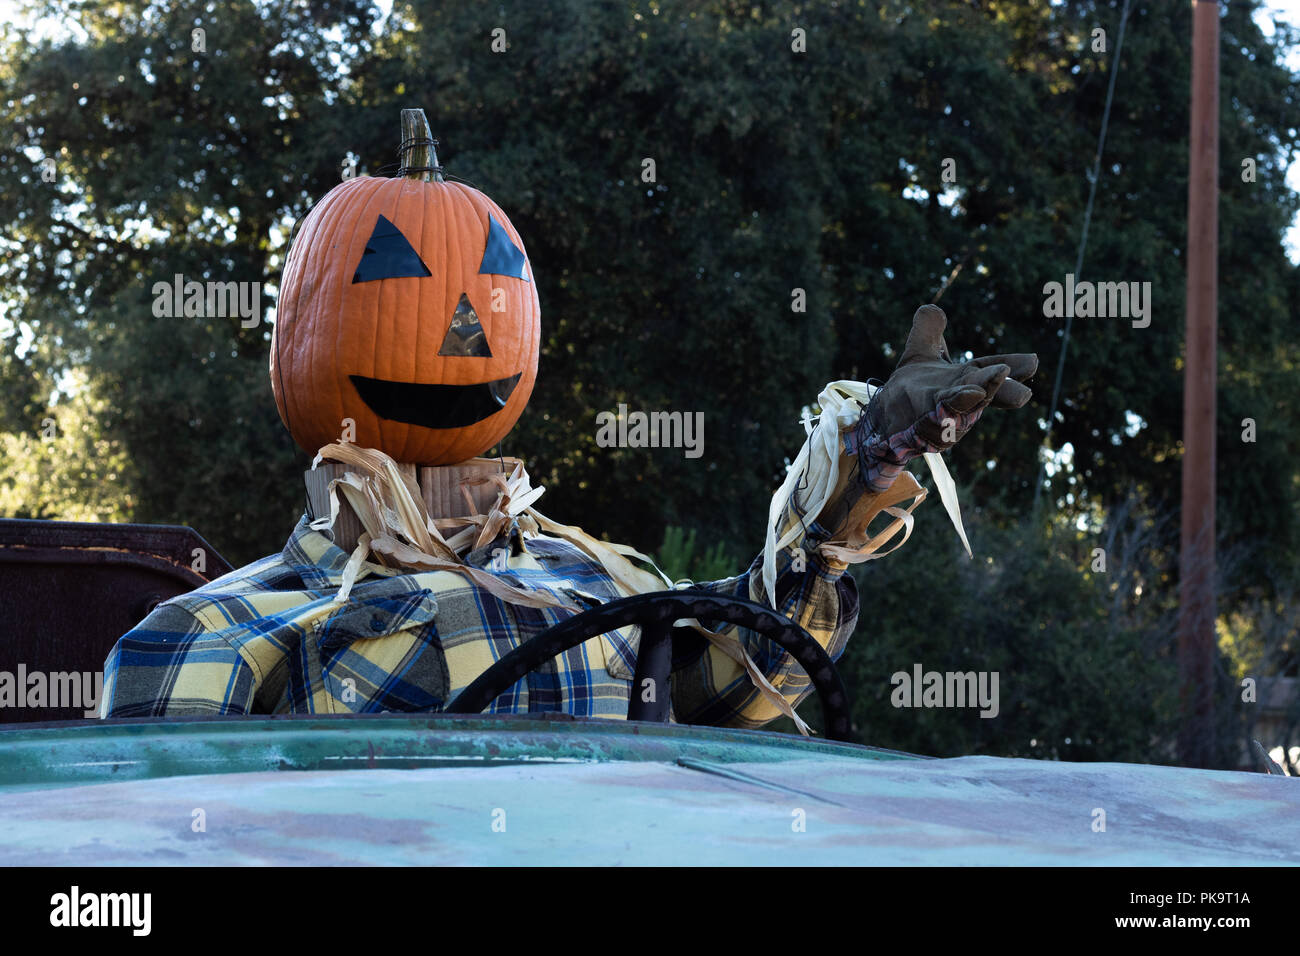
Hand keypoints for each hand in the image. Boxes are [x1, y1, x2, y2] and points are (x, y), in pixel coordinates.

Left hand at [865, 304, 1037, 452]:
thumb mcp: (920, 351)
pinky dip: (941, 420)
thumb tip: (930, 309)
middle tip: (1016, 385)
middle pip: (985, 394)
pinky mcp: (925, 433)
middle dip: (1001, 390)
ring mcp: (946, 419)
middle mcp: (962, 401)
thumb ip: (928, 329)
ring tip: (976, 391)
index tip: (1033, 361)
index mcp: (967, 379)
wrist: (887, 417)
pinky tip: (943, 412)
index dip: (1014, 366)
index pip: (992, 370)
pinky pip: (935, 428)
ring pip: (962, 413)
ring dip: (969, 402)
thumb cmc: (912, 387)